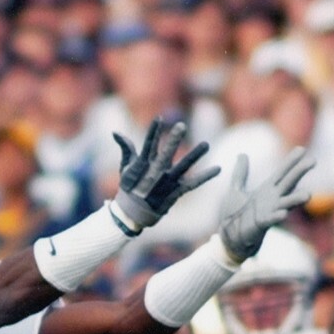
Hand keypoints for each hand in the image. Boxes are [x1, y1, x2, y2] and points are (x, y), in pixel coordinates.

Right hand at [111, 117, 217, 231]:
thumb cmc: (129, 188)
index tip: (159, 119)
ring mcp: (167, 183)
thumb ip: (126, 148)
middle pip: (165, 154)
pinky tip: (218, 168)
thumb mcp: (125, 168)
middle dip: (172, 141)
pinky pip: (193, 184)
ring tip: (206, 144)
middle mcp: (155, 174)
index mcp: (142, 166)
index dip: (153, 132)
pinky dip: (205, 176)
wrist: (133, 214)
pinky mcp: (176, 192)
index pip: (147, 145)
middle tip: (181, 126)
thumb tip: (115, 132)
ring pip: (182, 167)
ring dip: (194, 156)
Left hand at [216, 148, 315, 260]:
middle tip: (313, 160)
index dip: (290, 162)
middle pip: (288, 183)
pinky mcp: (262, 224)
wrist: (229, 237)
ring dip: (296, 199)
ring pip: (286, 203)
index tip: (301, 149)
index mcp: (267, 190)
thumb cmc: (235, 215)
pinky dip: (277, 217)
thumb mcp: (236, 190)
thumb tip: (242, 154)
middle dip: (299, 172)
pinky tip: (284, 214)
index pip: (282, 173)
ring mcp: (269, 212)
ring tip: (308, 194)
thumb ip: (240, 174)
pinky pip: (271, 220)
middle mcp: (272, 200)